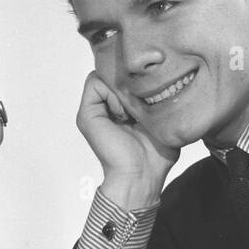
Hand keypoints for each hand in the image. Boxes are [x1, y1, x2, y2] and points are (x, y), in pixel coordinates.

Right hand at [76, 72, 178, 204]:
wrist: (142, 176)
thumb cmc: (155, 156)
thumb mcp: (162, 119)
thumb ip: (157, 98)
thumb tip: (161, 78)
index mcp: (120, 111)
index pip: (122, 77)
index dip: (135, 78)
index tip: (149, 96)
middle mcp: (105, 109)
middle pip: (112, 73)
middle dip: (128, 81)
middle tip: (140, 103)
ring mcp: (94, 112)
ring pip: (102, 75)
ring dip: (119, 88)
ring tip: (130, 112)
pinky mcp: (87, 115)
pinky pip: (94, 82)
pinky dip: (110, 92)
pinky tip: (122, 113)